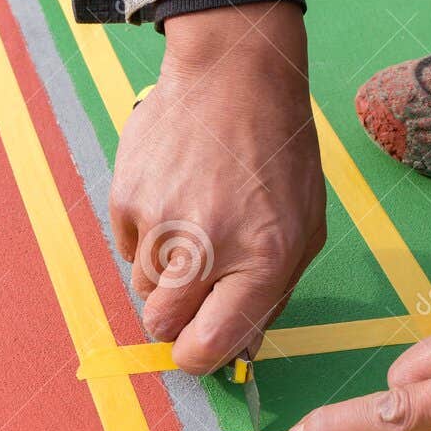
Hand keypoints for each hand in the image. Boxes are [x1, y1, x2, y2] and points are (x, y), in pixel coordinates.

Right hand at [110, 3, 325, 374]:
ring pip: (143, 286)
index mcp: (262, 260)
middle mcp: (205, 246)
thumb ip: (271, 293)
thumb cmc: (277, 153)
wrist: (233, 73)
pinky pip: (128, 245)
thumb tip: (239, 347)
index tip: (199, 348)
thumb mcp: (303, 227)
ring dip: (164, 272)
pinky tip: (176, 196)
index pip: (207, 347)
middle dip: (176, 319)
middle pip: (161, 326)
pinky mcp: (126, 198)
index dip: (198, 358)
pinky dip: (148, 234)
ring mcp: (160, 221)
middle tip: (194, 290)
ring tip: (194, 225)